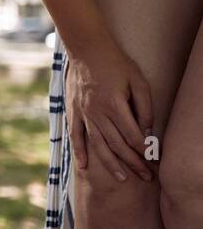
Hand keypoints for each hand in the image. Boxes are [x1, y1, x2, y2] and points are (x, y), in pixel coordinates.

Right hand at [66, 43, 153, 181]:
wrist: (86, 49)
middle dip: (133, 163)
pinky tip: (84, 166)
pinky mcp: (73, 111)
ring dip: (111, 164)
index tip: (154, 160)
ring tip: (122, 178)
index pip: (132, 136)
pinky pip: (76, 135)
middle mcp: (97, 113)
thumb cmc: (116, 63)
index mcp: (114, 105)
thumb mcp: (138, 80)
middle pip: (117, 145)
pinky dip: (79, 152)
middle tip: (146, 176)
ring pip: (98, 145)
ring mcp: (83, 113)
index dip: (144, 151)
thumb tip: (148, 130)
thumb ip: (145, 106)